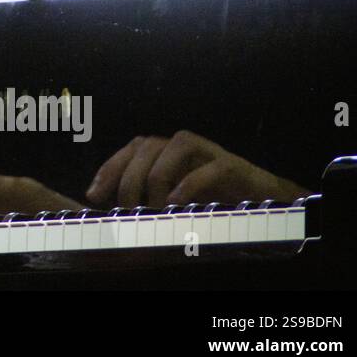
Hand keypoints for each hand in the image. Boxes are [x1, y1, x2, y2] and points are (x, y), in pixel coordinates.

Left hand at [86, 130, 309, 207]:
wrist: (263, 199)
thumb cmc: (212, 199)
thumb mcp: (171, 199)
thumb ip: (143, 197)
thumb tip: (105, 204)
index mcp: (166, 150)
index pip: (130, 150)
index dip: (108, 169)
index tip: (93, 196)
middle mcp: (182, 145)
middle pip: (144, 150)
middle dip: (129, 182)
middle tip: (128, 211)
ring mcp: (207, 152)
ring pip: (169, 152)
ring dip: (156, 183)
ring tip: (154, 211)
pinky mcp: (231, 165)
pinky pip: (205, 169)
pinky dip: (187, 186)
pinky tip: (176, 203)